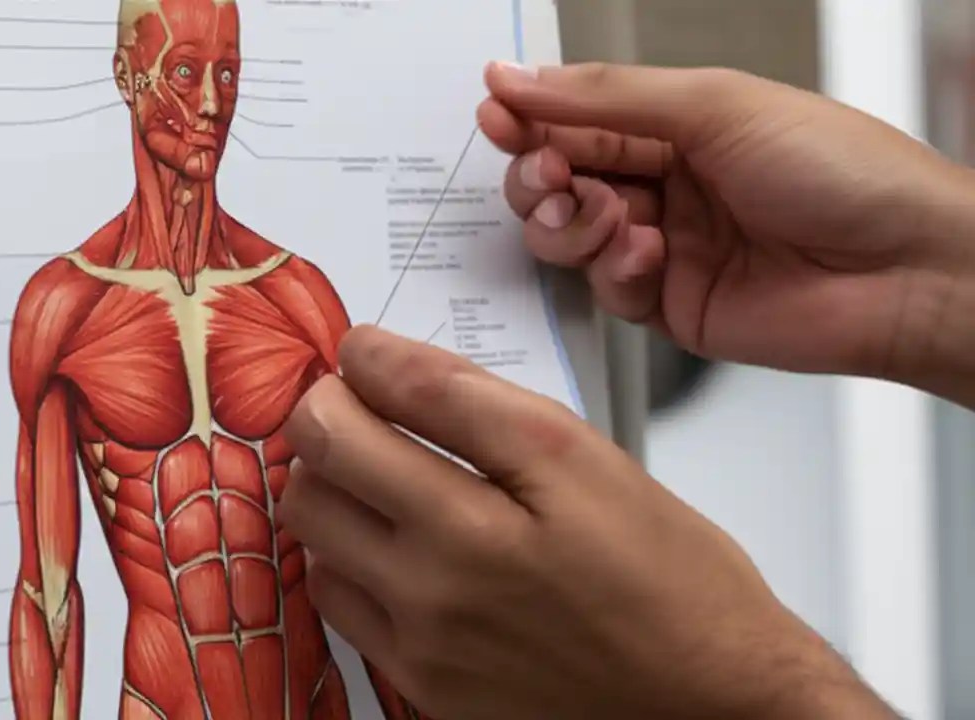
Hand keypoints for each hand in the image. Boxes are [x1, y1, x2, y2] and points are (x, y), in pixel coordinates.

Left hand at [280, 326, 894, 719]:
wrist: (709, 706)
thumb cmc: (671, 581)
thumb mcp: (588, 460)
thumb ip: (474, 401)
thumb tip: (381, 359)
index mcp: (497, 505)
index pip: (385, 394)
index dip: (365, 357)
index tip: (370, 356)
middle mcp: (447, 574)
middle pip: (321, 455)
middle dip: (330, 411)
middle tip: (364, 410)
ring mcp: (423, 637)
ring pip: (310, 524)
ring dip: (328, 482)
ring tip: (378, 478)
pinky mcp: (418, 684)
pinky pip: (332, 598)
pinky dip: (343, 554)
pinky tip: (390, 545)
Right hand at [480, 62, 974, 406]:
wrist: (906, 272)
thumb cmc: (844, 172)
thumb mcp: (715, 106)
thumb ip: (606, 98)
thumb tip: (521, 77)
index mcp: (679, 125)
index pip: (578, 118)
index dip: (529, 118)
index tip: (494, 114)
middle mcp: (666, 184)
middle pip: (562, 180)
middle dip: (542, 176)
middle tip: (548, 174)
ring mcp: (664, 246)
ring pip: (571, 237)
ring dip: (572, 223)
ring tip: (606, 214)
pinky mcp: (669, 306)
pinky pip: (606, 289)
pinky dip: (615, 269)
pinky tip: (647, 254)